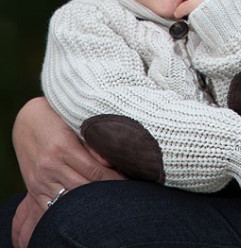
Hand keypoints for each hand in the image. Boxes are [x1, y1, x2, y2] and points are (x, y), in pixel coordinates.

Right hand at [11, 98, 123, 247]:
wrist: (26, 120)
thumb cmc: (56, 118)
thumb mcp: (75, 124)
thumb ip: (92, 143)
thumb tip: (112, 161)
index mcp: (63, 147)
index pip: (94, 171)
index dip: (113, 180)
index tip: (127, 183)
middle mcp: (50, 165)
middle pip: (83, 188)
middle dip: (103, 192)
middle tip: (119, 193)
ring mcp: (40, 179)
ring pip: (68, 200)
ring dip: (86, 202)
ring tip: (103, 200)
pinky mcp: (33, 188)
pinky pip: (50, 207)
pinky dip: (67, 208)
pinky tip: (80, 206)